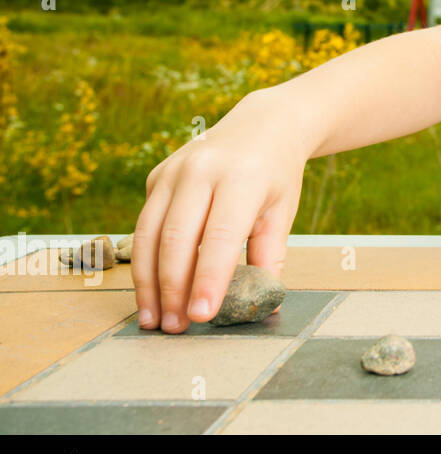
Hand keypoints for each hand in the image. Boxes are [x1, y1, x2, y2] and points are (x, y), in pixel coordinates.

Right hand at [132, 88, 306, 332]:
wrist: (263, 125)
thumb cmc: (277, 174)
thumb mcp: (283, 211)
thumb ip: (269, 256)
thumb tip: (261, 303)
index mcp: (242, 178)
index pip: (220, 237)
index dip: (208, 279)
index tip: (201, 315)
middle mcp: (202, 170)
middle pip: (176, 238)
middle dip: (172, 289)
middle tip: (175, 328)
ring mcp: (173, 171)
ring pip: (148, 234)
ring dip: (148, 282)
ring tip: (154, 319)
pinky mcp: (156, 176)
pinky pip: (144, 224)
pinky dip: (144, 261)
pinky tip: (151, 290)